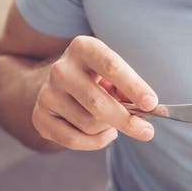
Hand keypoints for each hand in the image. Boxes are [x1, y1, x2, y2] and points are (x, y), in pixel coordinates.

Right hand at [32, 36, 158, 150]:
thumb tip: (147, 109)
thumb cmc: (94, 76)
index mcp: (83, 48)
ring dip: (110, 129)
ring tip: (113, 122)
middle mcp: (61, 69)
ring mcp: (47, 93)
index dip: (133, 86)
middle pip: (98, 103)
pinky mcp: (39, 117)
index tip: (151, 103)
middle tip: (147, 131)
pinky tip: (105, 133)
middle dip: (127, 120)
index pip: (112, 67)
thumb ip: (127, 88)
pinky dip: (96, 142)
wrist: (54, 82)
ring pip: (89, 124)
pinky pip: (73, 140)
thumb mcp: (111, 71)